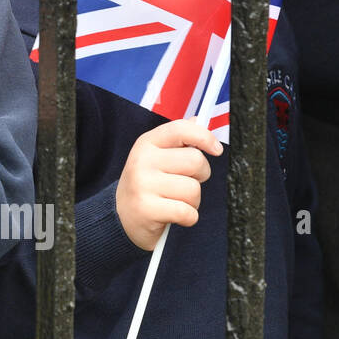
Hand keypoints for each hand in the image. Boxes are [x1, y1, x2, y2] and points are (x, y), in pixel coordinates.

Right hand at [116, 119, 222, 250]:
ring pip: (194, 190)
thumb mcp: (157, 157)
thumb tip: (197, 119)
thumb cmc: (148, 183)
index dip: (204, 137)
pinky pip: (187, 213)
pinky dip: (188, 218)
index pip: (181, 129)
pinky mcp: (146, 208)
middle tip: (186, 182)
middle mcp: (142, 160)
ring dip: (192, 201)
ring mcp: (142, 184)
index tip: (216, 150)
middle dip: (200, 176)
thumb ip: (178, 139)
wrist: (122, 215)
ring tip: (176, 201)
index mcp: (147, 143)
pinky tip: (174, 215)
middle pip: (196, 161)